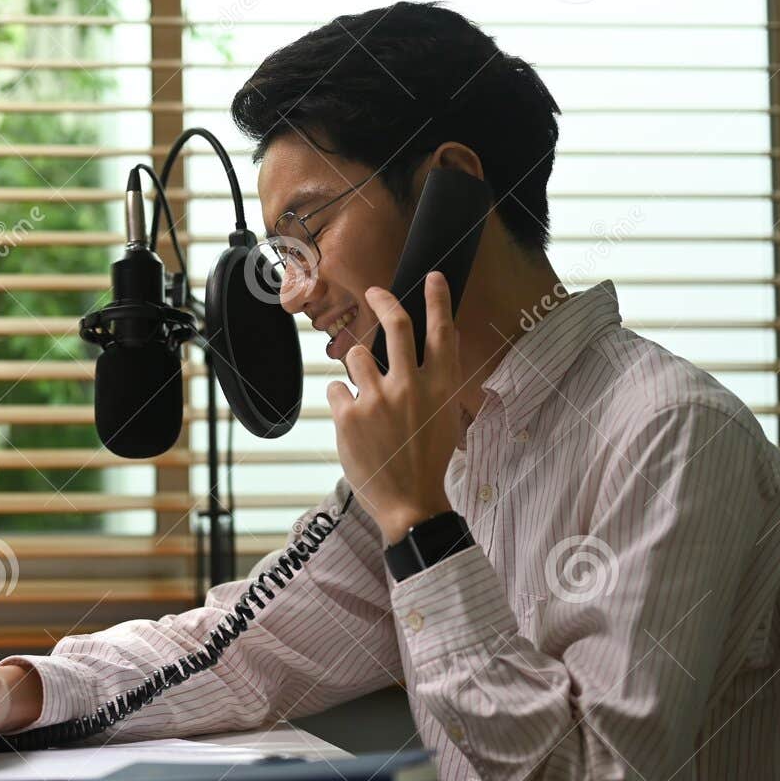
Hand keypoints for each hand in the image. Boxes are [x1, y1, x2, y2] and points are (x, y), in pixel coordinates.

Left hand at [327, 272, 462, 544]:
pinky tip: (351, 421)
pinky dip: (340, 399)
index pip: (442, 331)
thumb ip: (436, 381)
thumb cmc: (427, 460)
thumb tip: (436, 345)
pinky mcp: (349, 415)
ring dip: (356, 368)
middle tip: (374, 293)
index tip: (433, 278)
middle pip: (395, 325)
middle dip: (382, 300)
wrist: (409, 502)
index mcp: (441, 387)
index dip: (437, 300)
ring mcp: (378, 399)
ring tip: (364, 395)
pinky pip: (336, 388)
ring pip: (356, 355)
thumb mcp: (444, 417)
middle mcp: (411, 386)